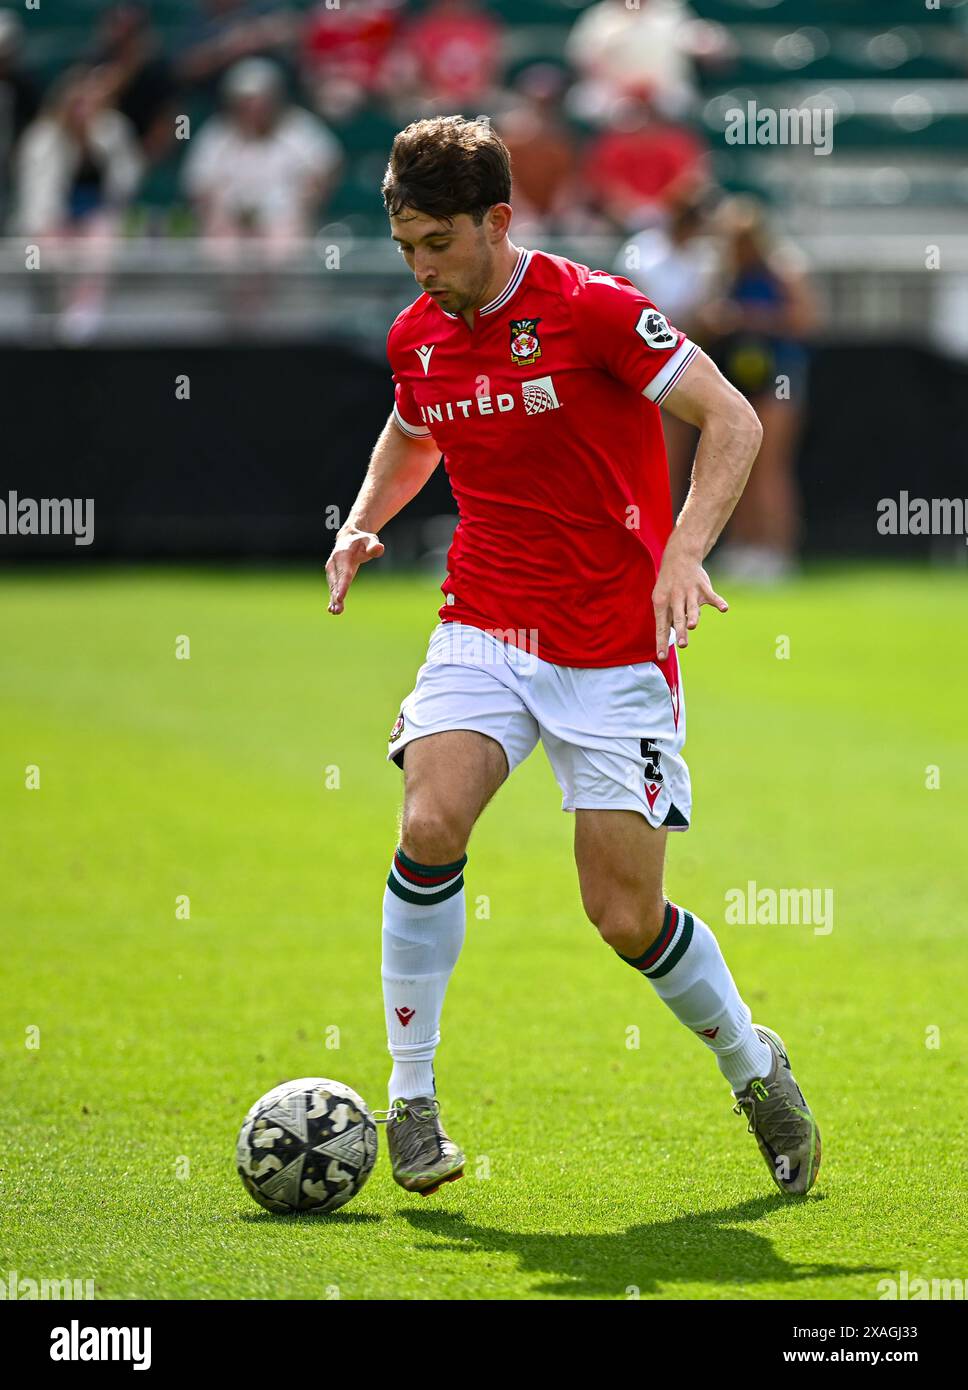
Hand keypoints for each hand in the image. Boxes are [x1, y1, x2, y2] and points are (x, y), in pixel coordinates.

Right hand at [326, 527, 384, 613]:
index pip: (344, 573)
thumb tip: (379, 549)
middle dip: (336, 596)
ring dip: (334, 600)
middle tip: (337, 610)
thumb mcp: (370, 539)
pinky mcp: (333, 576)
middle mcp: (334, 563)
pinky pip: (333, 588)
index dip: (342, 586)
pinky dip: (333, 599)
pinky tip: (333, 610)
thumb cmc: (362, 541)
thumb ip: (373, 545)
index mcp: (343, 554)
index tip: (340, 597)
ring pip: (333, 587)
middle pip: (336, 582)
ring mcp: (332, 570)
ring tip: (336, 612)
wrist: (348, 539)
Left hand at [652, 537, 727, 660]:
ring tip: (692, 626)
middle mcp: (675, 598)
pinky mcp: (703, 587)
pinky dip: (719, 602)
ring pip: (692, 607)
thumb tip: (672, 634)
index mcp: (662, 603)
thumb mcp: (661, 598)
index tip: (661, 657)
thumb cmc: (669, 584)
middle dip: (680, 631)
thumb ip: (668, 616)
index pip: (661, 626)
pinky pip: (712, 596)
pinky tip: (724, 608)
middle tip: (682, 645)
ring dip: (693, 616)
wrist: (680, 557)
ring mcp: (690, 592)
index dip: (661, 642)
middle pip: (677, 618)